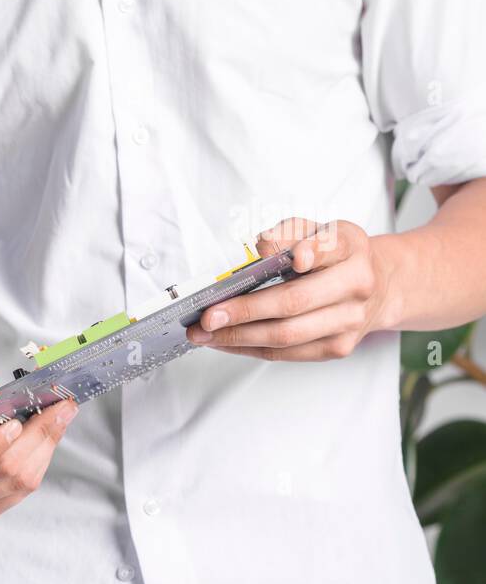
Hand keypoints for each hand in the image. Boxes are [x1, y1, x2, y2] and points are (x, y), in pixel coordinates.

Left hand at [187, 218, 394, 360]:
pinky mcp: (338, 348)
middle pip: (295, 303)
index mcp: (352, 249)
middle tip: (209, 315)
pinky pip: (286, 353)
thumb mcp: (318, 230)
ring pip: (287, 336)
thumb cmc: (336, 255)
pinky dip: (249, 348)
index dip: (312, 253)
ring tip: (204, 334)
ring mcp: (350, 322)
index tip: (296, 258)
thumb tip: (263, 246)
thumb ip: (289, 231)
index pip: (329, 249)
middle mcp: (357, 287)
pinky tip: (224, 342)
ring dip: (239, 337)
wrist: (379, 285)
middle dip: (246, 311)